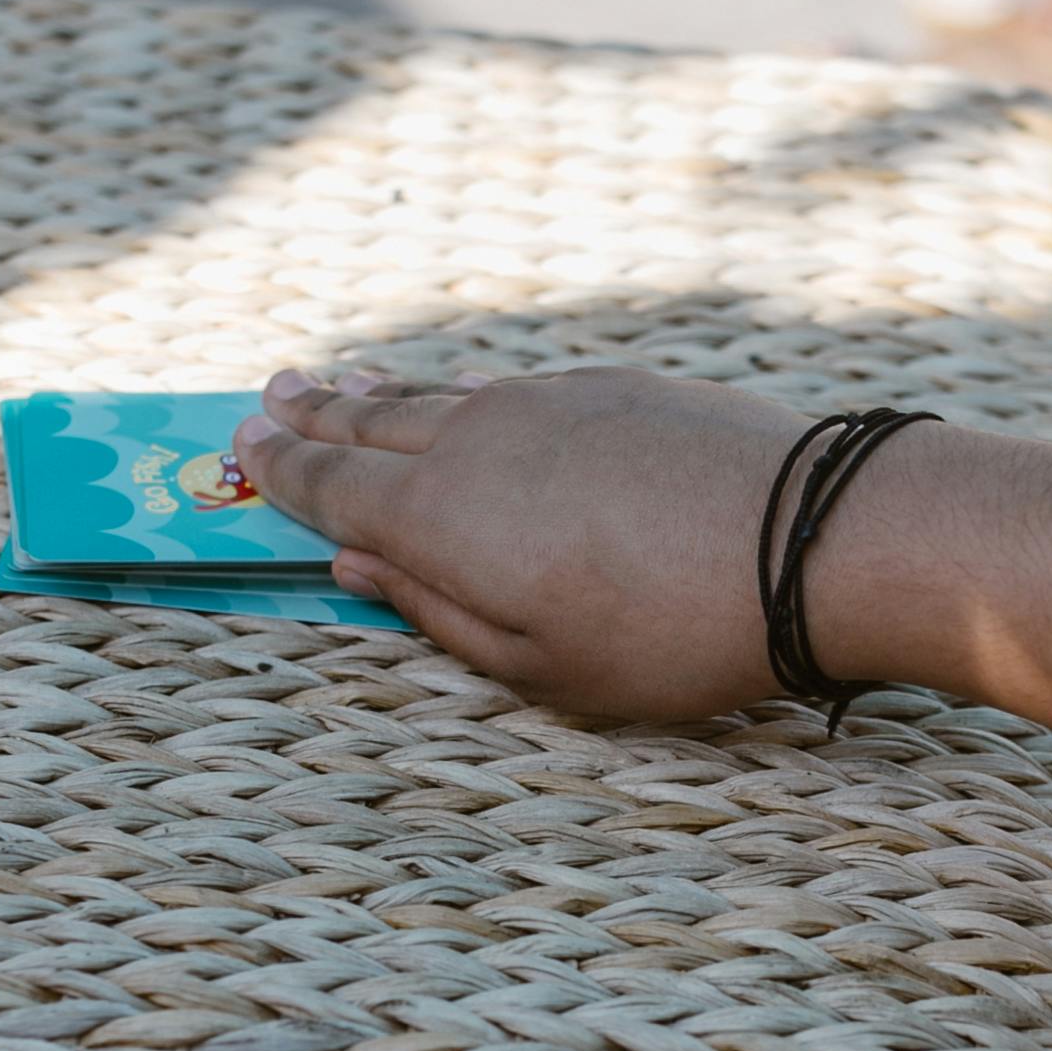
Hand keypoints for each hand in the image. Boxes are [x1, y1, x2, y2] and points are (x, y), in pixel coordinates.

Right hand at [235, 366, 805, 721]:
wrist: (811, 537)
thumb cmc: (668, 633)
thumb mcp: (536, 666)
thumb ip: (433, 612)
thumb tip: (355, 560)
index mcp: (437, 516)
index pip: (331, 485)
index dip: (281, 468)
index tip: (241, 444)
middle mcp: (475, 439)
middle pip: (375, 422)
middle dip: (318, 414)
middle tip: (273, 394)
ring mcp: (546, 401)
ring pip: (441, 396)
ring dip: (384, 394)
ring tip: (346, 384)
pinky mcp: (614, 385)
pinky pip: (509, 388)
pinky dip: (464, 393)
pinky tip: (465, 400)